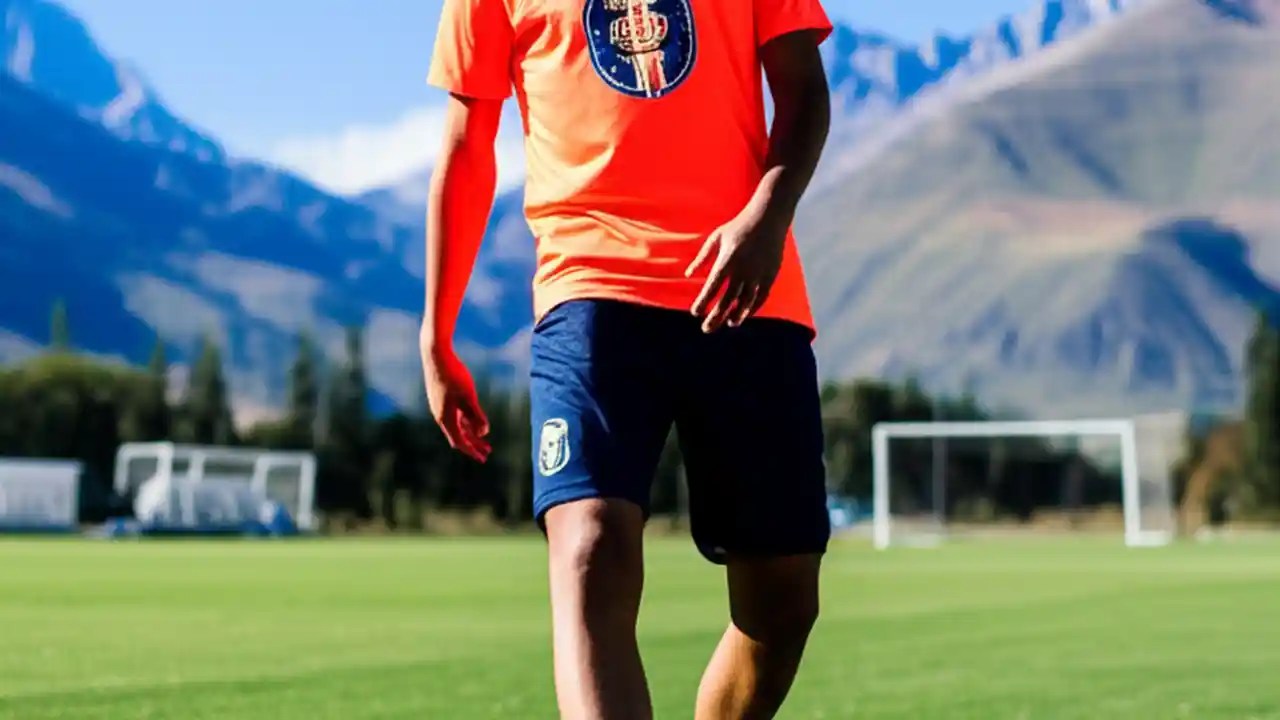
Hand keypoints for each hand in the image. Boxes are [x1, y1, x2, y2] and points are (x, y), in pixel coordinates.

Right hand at [420, 336, 490, 462]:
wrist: (435, 355)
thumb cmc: (453, 375)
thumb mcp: (469, 396)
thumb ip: (476, 415)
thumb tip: (484, 433)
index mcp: (446, 418)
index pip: (459, 441)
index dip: (472, 451)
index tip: (483, 458)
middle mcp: (440, 415)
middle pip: (459, 435)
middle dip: (473, 444)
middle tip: (487, 452)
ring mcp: (440, 406)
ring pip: (457, 425)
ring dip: (470, 432)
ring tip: (483, 437)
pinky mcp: (441, 397)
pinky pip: (454, 415)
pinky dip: (465, 421)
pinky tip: (472, 419)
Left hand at [686, 204, 788, 332]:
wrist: (768, 218)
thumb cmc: (738, 227)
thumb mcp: (716, 238)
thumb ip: (702, 257)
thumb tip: (688, 275)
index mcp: (727, 260)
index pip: (712, 287)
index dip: (703, 301)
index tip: (695, 313)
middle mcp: (742, 269)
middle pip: (727, 300)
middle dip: (716, 316)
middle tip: (706, 329)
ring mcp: (758, 273)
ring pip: (745, 302)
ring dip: (736, 315)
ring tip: (728, 324)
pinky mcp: (770, 274)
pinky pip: (761, 297)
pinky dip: (753, 308)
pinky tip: (745, 315)